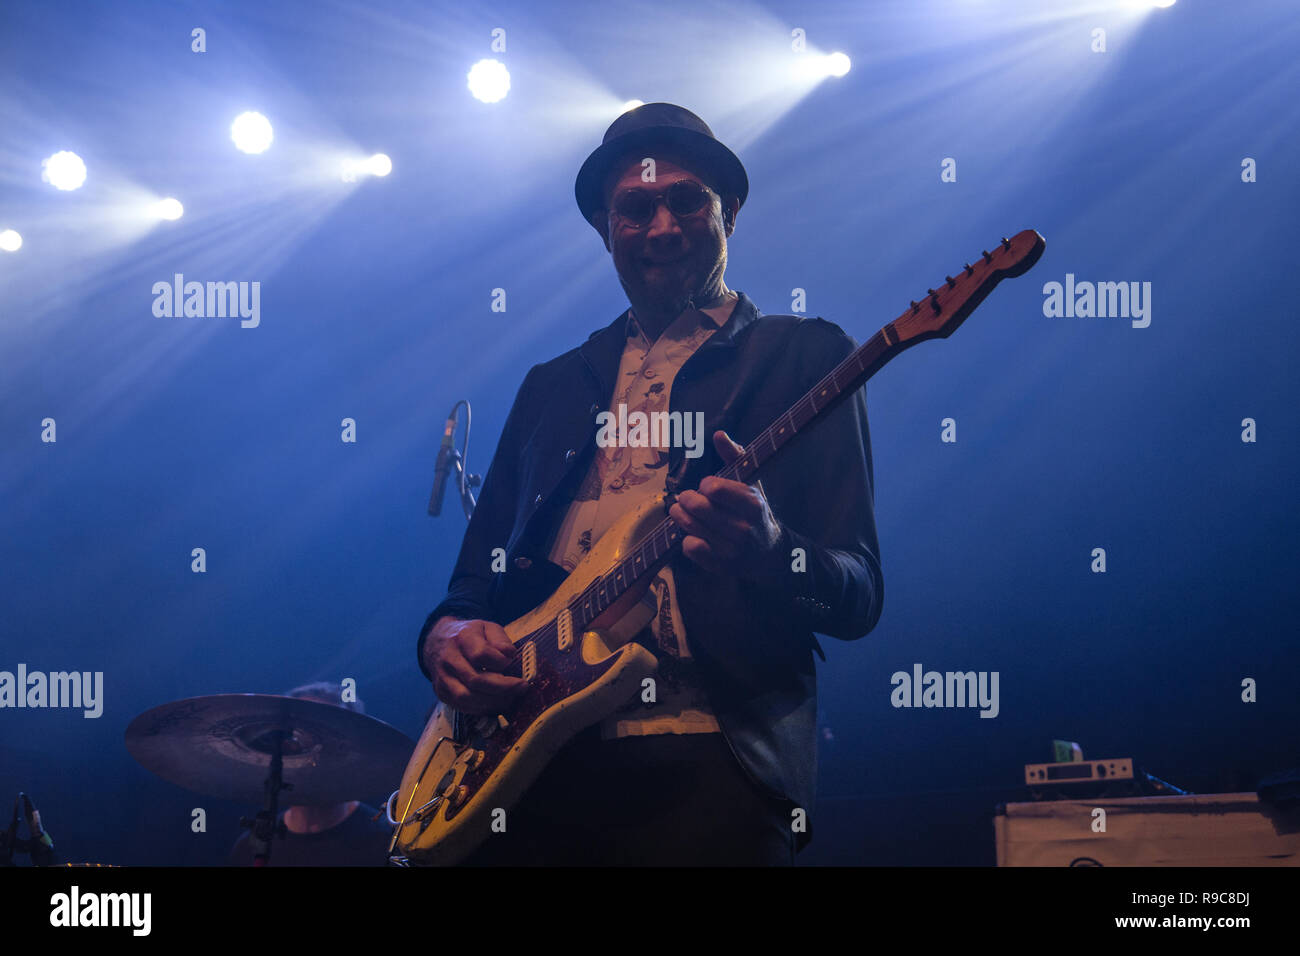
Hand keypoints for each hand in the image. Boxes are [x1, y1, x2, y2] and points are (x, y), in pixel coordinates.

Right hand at [423, 616, 528, 713]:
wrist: (438, 641)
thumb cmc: (469, 635)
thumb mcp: (487, 627)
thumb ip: (500, 639)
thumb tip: (510, 654)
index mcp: (462, 637)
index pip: (480, 654)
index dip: (500, 662)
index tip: (513, 663)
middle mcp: (448, 658)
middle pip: (475, 680)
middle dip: (503, 688)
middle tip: (521, 687)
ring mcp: (442, 677)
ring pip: (466, 697)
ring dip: (492, 702)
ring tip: (510, 698)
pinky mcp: (441, 692)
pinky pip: (461, 706)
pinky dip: (481, 708)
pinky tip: (495, 703)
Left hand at [668, 430, 784, 576]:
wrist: (770, 553)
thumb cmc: (755, 511)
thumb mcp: (751, 482)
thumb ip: (735, 456)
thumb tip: (718, 434)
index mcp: (752, 504)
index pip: (712, 488)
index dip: (705, 485)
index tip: (708, 487)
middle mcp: (743, 528)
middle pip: (696, 506)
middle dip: (687, 498)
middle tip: (687, 498)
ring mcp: (731, 550)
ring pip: (690, 526)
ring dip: (680, 515)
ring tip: (681, 511)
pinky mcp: (720, 566)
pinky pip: (690, 548)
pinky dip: (686, 539)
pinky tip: (693, 533)